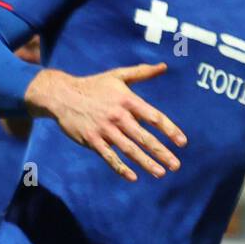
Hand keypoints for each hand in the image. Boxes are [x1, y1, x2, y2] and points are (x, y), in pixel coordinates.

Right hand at [25, 63, 186, 181]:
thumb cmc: (93, 85)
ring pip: (129, 149)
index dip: (170, 130)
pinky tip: (133, 177)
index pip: (154, 117)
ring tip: (161, 173)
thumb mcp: (118, 75)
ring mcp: (104, 129)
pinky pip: (109, 157)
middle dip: (161, 152)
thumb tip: (163, 66)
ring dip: (146, 163)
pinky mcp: (92, 140)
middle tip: (176, 165)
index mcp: (127, 100)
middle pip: (144, 137)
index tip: (183, 142)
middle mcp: (118, 116)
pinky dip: (120, 168)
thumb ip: (142, 72)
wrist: (61, 95)